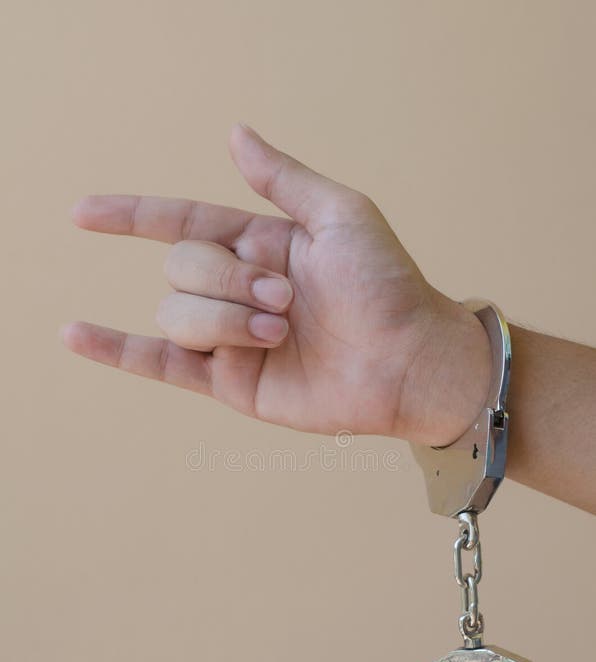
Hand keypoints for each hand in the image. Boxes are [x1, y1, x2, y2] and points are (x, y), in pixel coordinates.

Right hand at [62, 122, 490, 446]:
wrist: (408, 361)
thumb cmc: (388, 286)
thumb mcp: (342, 214)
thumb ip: (282, 179)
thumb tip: (234, 133)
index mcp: (259, 244)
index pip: (180, 223)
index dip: (132, 216)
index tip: (83, 214)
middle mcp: (238, 289)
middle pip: (181, 267)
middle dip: (227, 278)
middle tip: (287, 299)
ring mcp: (231, 338)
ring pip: (179, 314)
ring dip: (226, 319)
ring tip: (280, 333)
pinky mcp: (229, 383)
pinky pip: (161, 364)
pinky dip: (115, 350)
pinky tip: (74, 334)